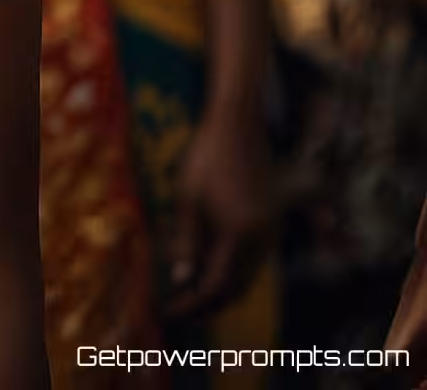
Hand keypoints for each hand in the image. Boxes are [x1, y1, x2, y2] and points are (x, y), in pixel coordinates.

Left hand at [163, 108, 273, 321]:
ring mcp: (271, 235)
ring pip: (248, 279)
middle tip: (179, 312)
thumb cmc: (205, 158)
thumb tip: (182, 280)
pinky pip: (254, 263)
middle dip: (207, 306)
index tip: (169, 312)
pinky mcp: (272, 226)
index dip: (192, 303)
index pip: (215, 285)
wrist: (238, 128)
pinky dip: (234, 276)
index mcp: (239, 236)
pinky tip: (213, 275)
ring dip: (222, 293)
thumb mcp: (187, 198)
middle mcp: (262, 241)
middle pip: (236, 289)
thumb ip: (187, 241)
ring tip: (193, 300)